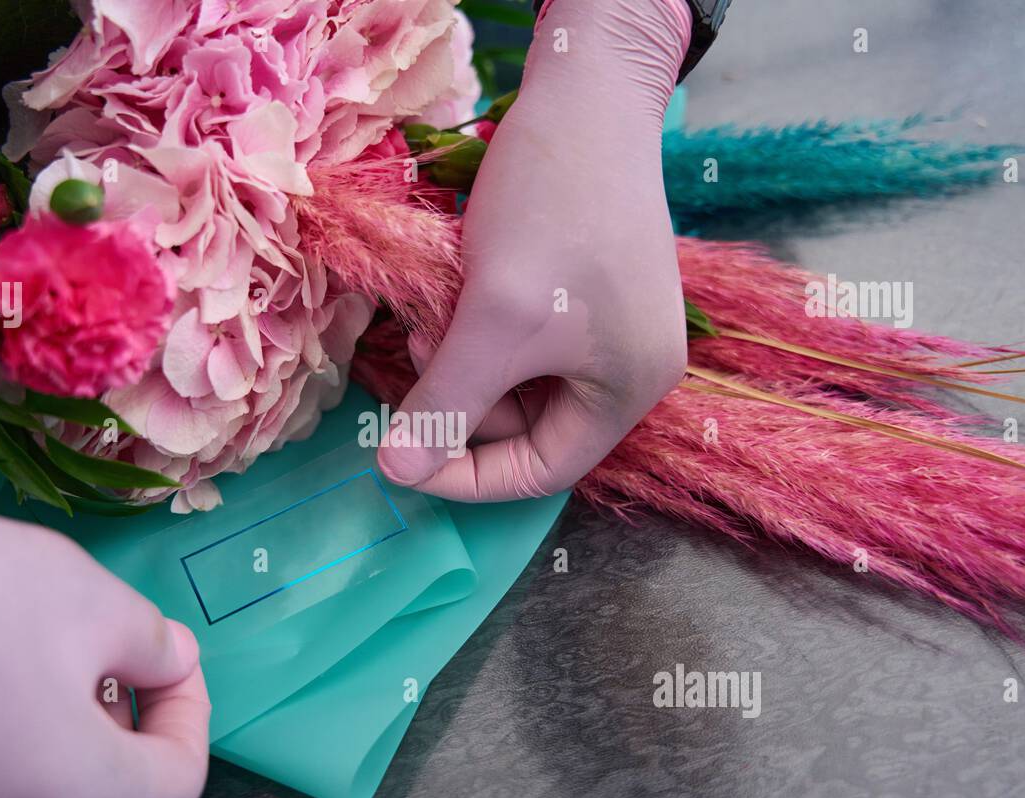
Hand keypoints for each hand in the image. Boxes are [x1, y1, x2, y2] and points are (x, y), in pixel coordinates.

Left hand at [378, 0, 691, 499]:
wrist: (585, 94)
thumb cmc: (552, 209)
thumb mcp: (495, 318)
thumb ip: (448, 401)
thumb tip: (398, 472)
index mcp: (627, 390)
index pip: (542, 470)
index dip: (467, 475)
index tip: (402, 460)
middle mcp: (625, 367)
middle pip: (523, 423)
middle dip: (460, 395)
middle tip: (420, 346)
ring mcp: (604, 326)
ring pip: (511, 377)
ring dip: (461, 355)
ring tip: (437, 306)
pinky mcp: (578, 290)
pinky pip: (517, 335)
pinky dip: (477, 323)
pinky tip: (458, 282)